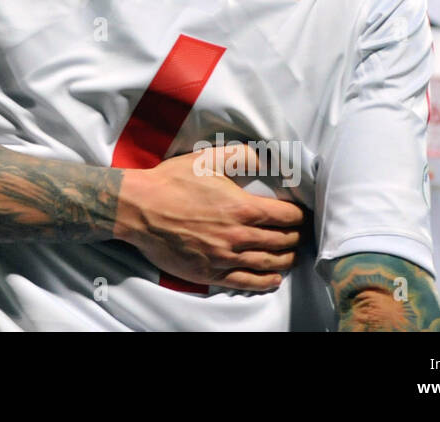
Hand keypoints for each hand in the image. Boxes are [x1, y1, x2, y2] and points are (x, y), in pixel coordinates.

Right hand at [113, 144, 304, 291]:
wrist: (140, 209)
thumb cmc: (172, 182)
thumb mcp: (207, 159)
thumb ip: (242, 156)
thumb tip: (269, 157)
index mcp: (242, 208)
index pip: (287, 217)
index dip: (299, 216)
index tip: (299, 215)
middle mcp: (238, 236)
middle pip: (283, 242)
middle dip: (296, 237)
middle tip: (298, 234)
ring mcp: (225, 258)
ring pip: (269, 264)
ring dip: (286, 259)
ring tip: (290, 254)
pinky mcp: (211, 273)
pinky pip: (248, 283)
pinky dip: (266, 281)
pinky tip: (273, 277)